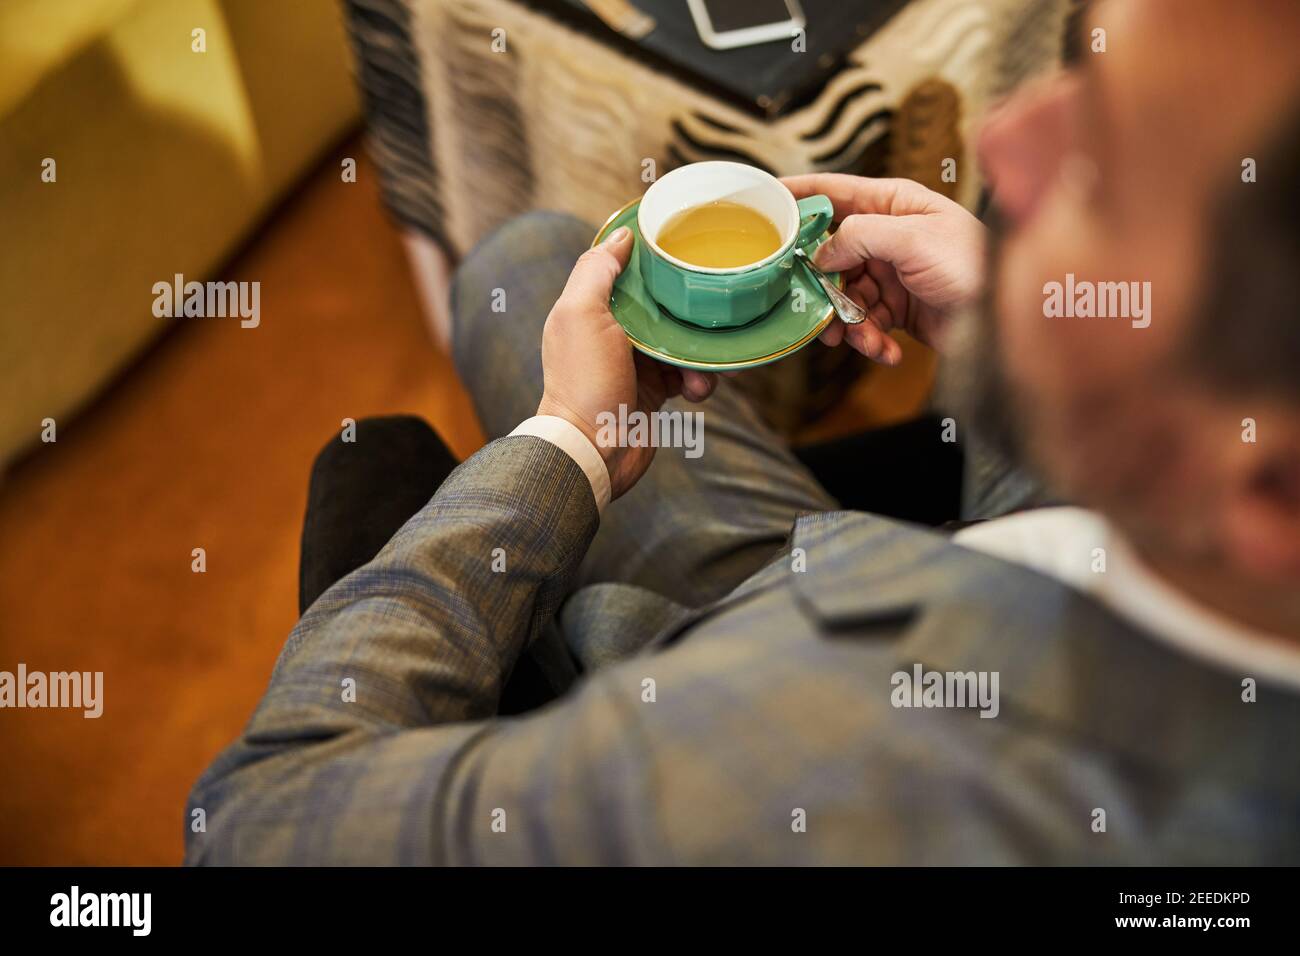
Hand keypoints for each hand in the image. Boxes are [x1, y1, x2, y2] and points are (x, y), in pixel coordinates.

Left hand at [537, 226, 717, 499]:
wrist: (595, 451)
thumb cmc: (584, 382)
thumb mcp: (581, 315)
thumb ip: (596, 271)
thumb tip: (623, 236)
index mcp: (590, 308)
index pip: (626, 271)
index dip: (654, 260)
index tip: (685, 247)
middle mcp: (612, 332)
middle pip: (662, 303)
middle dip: (689, 308)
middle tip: (713, 307)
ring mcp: (636, 362)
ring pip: (683, 339)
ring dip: (701, 350)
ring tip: (705, 365)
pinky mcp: (655, 391)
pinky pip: (689, 373)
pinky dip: (700, 379)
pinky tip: (697, 389)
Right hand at [782, 174, 986, 361]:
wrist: (1006, 319)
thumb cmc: (974, 265)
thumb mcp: (913, 240)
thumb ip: (860, 236)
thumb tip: (821, 253)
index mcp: (896, 204)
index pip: (836, 191)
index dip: (801, 193)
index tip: (766, 199)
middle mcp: (891, 236)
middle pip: (832, 254)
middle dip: (822, 285)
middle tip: (814, 306)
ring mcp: (894, 274)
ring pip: (845, 295)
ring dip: (849, 324)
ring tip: (862, 340)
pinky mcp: (900, 309)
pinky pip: (867, 324)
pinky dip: (871, 341)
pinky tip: (887, 351)